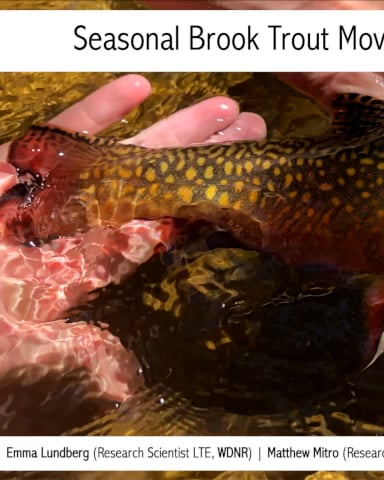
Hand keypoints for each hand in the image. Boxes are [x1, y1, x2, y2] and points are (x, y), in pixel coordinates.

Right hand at [0, 74, 265, 421]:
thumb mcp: (26, 354)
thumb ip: (78, 360)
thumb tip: (129, 384)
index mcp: (88, 267)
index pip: (160, 231)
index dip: (206, 206)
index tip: (248, 182)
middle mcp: (76, 226)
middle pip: (154, 183)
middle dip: (204, 155)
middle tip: (254, 128)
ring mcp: (44, 195)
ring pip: (118, 153)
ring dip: (169, 129)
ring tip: (223, 105)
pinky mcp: (3, 172)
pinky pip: (53, 138)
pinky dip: (94, 112)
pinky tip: (137, 87)